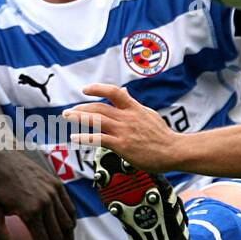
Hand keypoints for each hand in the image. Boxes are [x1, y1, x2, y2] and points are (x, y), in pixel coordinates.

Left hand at [0, 151, 75, 239]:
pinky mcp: (58, 185)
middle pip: (58, 237)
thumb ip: (1, 238)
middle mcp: (46, 203)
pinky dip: (71, 223)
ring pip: (68, 224)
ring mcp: (54, 193)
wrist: (2, 156)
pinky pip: (70, 208)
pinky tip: (69, 233)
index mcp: (30, 212)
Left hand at [63, 84, 180, 172]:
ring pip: (96, 120)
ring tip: (66, 117)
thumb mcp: (149, 114)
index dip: (98, 88)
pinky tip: (75, 137)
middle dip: (81, 107)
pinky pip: (99, 139)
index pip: (114, 92)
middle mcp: (127, 117)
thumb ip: (133, 104)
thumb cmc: (162, 135)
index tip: (85, 89)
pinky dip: (84, 137)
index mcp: (134, 108)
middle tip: (68, 111)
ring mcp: (124, 131)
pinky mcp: (122, 145)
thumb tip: (125, 92)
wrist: (174, 151)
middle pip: (99, 107)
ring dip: (78, 117)